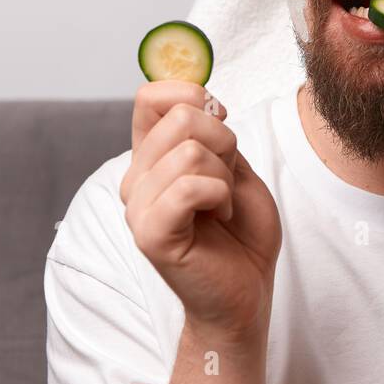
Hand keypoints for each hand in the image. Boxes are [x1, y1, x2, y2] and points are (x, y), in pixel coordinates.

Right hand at [120, 81, 282, 340]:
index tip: (219, 118)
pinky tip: (219, 216)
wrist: (247, 289)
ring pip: (190, 151)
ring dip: (224, 176)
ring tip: (222, 204)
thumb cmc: (241, 232)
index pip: (149, 97)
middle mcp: (136, 178)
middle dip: (224, 140)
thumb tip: (201, 97)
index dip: (190, 93)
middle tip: (227, 177)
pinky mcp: (151, 234)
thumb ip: (213, 132)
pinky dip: (220, 196)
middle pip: (180, 117)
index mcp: (152, 157)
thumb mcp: (234, 166)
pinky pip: (190, 187)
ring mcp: (138, 207)